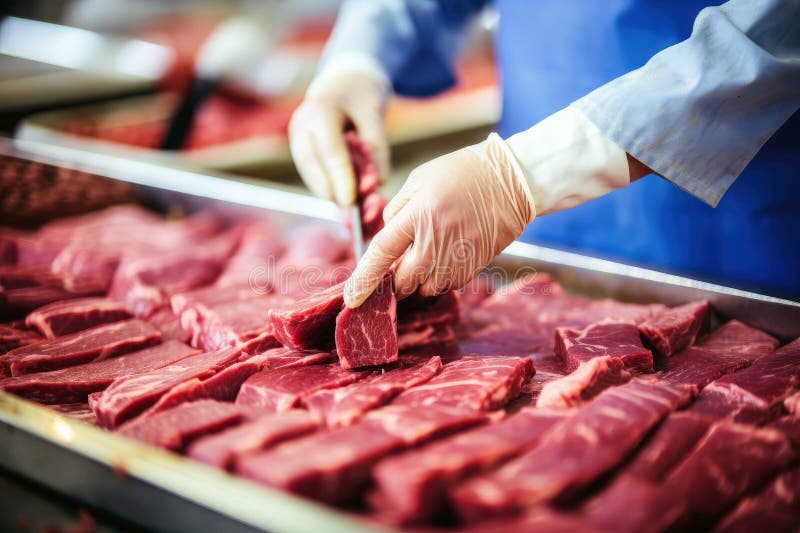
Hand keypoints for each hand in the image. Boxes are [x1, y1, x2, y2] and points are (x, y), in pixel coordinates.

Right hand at [289, 58, 389, 206]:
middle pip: (313, 166)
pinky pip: (313, 174)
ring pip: (311, 174)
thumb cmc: (361, 93)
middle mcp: (302, 125)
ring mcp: (297, 138)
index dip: (340, 178)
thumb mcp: (374, 111)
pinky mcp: (301, 149)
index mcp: (320, 110)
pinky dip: (329, 187)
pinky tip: (345, 197)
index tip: (351, 202)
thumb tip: (378, 182)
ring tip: (353, 209)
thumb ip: (376, 146)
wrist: (342, 78)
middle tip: (352, 213)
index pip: (330, 151)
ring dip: (331, 193)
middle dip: (332, 192)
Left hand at [343, 133, 535, 307]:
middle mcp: (436, 242)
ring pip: (425, 287)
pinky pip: (446, 284)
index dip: (364, 280)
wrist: (511, 181)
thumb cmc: (462, 173)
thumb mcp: (419, 179)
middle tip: (404, 254)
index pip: (382, 254)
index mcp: (418, 215)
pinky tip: (451, 250)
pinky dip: (441, 275)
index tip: (352, 299)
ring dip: (420, 276)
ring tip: (433, 246)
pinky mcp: (473, 267)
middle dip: (396, 276)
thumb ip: (396, 211)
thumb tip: (386, 239)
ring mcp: (457, 258)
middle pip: (402, 281)